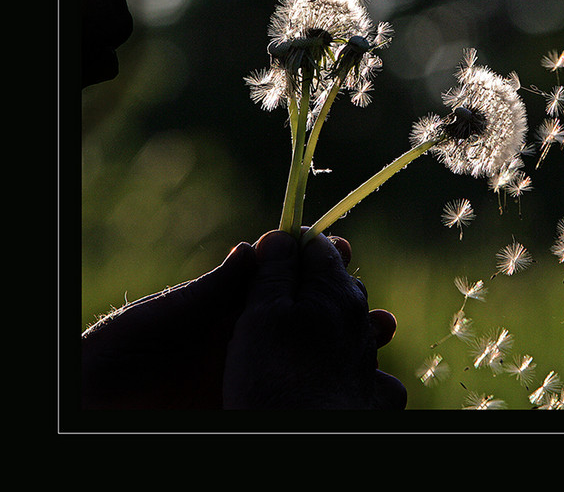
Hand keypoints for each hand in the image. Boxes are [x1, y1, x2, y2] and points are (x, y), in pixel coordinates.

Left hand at [81, 230, 405, 410]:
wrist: (108, 394)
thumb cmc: (136, 342)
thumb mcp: (179, 309)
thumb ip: (217, 285)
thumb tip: (251, 247)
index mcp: (237, 300)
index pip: (287, 274)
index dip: (316, 260)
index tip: (341, 250)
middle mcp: (253, 330)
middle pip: (312, 311)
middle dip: (347, 302)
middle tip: (371, 303)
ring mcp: (256, 363)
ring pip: (314, 351)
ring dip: (349, 343)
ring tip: (377, 334)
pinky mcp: (251, 392)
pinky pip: (298, 387)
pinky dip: (330, 381)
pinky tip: (356, 377)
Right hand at [223, 230, 406, 409]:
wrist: (309, 433)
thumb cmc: (275, 375)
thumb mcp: (259, 314)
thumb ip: (273, 272)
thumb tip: (283, 236)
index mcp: (334, 290)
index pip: (319, 246)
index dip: (293, 246)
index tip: (272, 255)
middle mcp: (360, 318)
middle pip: (340, 284)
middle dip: (314, 283)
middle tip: (279, 297)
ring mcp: (370, 357)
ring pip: (358, 325)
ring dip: (337, 324)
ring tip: (306, 339)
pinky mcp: (376, 394)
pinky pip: (371, 371)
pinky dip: (355, 370)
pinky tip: (335, 379)